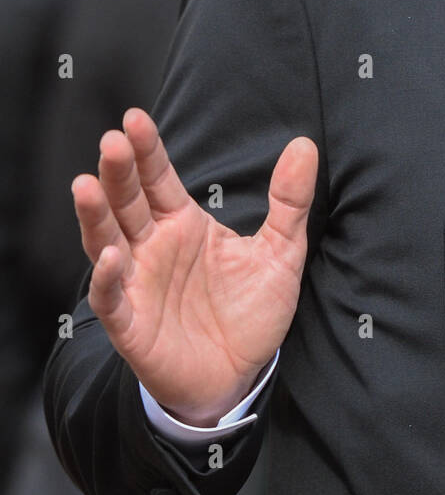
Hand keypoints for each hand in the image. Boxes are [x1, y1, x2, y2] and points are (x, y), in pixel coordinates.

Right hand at [72, 108, 316, 426]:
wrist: (241, 376)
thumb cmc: (251, 312)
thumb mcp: (281, 252)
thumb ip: (290, 201)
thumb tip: (305, 145)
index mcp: (182, 223)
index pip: (156, 177)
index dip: (146, 149)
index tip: (135, 118)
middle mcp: (153, 247)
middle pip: (127, 201)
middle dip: (118, 171)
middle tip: (112, 141)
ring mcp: (138, 283)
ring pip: (106, 242)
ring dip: (96, 215)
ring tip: (88, 185)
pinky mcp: (132, 324)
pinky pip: (112, 299)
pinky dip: (107, 278)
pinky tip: (112, 256)